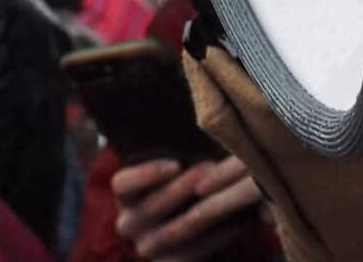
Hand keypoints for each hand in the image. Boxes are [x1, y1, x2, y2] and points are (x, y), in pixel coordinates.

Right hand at [111, 155, 263, 260]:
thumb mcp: (187, 160)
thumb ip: (187, 146)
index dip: (145, 175)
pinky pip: (189, 254)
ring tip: (228, 193)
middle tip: (211, 171)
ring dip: (202, 212)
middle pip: (148, 209)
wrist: (205, 218)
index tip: (175, 164)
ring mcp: (147, 247)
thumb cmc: (197, 177)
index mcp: (129, 194)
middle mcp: (130, 222)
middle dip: (182, 190)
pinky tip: (240, 219)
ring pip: (171, 233)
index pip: (122, 184)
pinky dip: (217, 236)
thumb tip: (209, 116)